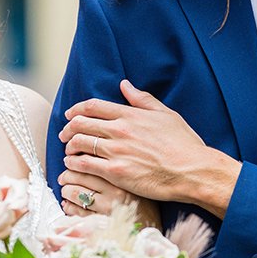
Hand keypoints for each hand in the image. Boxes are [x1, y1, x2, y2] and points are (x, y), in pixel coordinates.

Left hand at [57, 165, 161, 228]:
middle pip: (80, 173)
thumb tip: (91, 156)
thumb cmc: (145, 202)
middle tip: (64, 175)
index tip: (73, 158)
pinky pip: (78, 210)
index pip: (91, 159)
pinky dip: (69, 206)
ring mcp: (108, 205)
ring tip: (66, 189)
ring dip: (66, 190)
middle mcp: (115, 188)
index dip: (77, 158)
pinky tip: (68, 204)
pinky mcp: (101, 220)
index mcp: (124, 173)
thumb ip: (118, 166)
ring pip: (76, 192)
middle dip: (68, 174)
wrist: (151, 229)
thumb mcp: (137, 179)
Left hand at [60, 81, 239, 215]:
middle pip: (80, 123)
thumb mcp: (166, 115)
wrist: (192, 171)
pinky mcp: (115, 172)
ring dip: (69, 146)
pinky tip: (72, 166)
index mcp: (130, 115)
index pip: (93, 106)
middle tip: (64, 135)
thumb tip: (125, 85)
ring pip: (79, 143)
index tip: (69, 115)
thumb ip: (142, 99)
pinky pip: (84, 164)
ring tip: (68, 152)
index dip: (76, 109)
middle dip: (68, 129)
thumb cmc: (184, 144)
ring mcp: (116, 151)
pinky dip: (74, 163)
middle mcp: (120, 130)